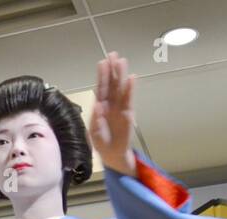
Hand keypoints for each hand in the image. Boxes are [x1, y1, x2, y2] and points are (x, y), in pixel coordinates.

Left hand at [89, 52, 136, 175]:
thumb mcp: (94, 134)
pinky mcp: (128, 114)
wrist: (113, 155)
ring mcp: (119, 108)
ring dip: (121, 75)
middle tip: (113, 54)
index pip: (101, 88)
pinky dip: (129, 90)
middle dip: (112, 70)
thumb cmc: (102, 143)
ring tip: (122, 62)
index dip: (102, 75)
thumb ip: (96, 121)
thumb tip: (98, 106)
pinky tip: (131, 79)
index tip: (102, 62)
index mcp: (100, 107)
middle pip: (111, 84)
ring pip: (120, 89)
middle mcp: (110, 104)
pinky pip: (129, 100)